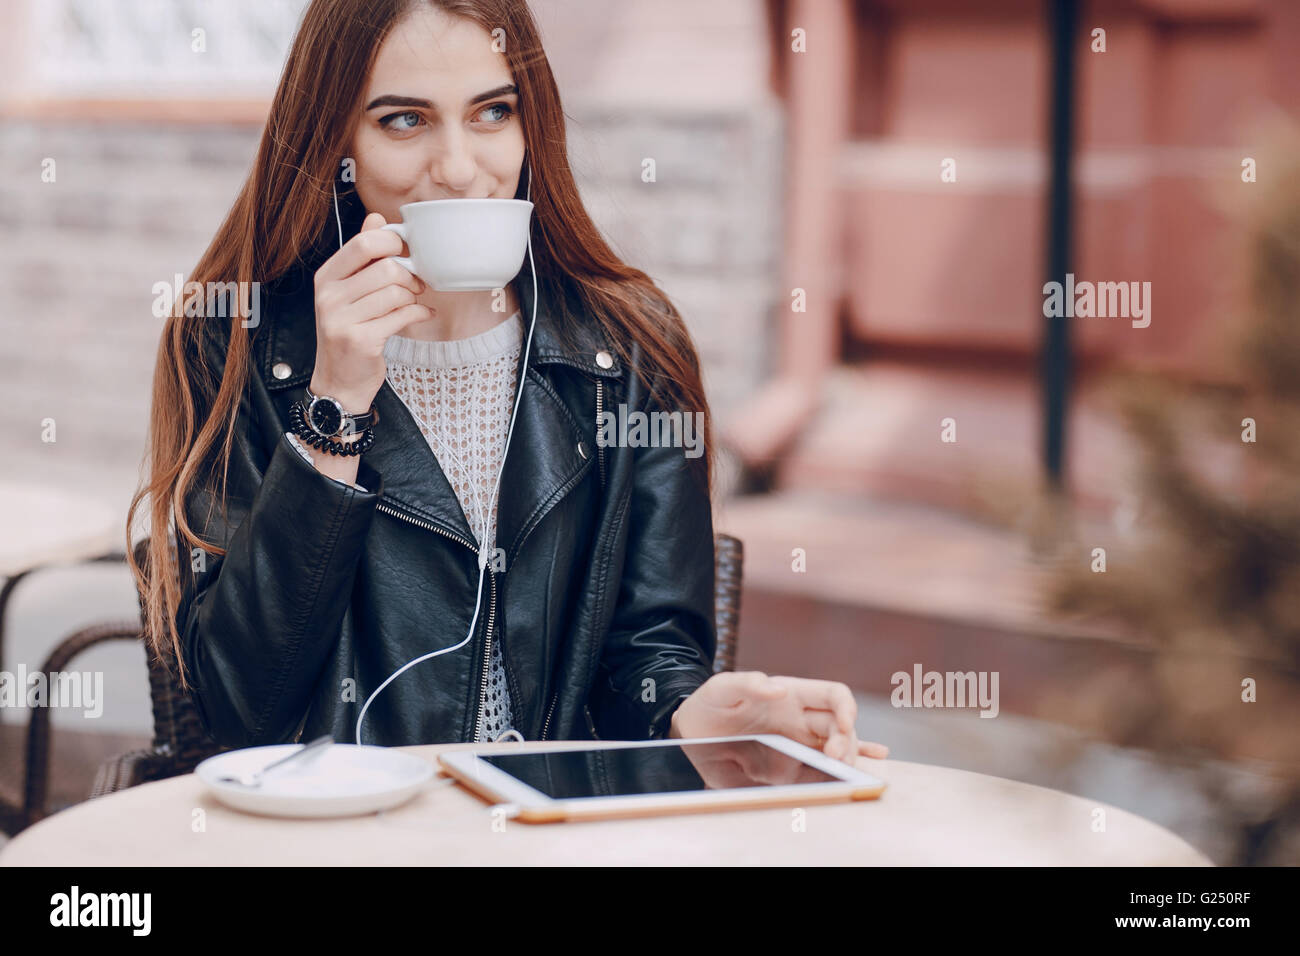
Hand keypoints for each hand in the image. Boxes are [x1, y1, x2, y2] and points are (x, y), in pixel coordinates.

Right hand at [310, 211, 432, 411]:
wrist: (339, 382)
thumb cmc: (350, 332)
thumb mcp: (348, 292)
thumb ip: (363, 256)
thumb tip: (377, 218)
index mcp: (326, 277)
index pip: (364, 243)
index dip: (393, 244)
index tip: (405, 254)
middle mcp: (329, 296)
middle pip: (385, 268)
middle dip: (409, 274)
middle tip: (415, 284)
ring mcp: (342, 320)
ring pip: (396, 292)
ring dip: (413, 297)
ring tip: (413, 302)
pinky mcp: (361, 340)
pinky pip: (403, 315)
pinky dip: (418, 313)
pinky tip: (421, 315)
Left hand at [670, 671, 889, 763]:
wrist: (689, 737)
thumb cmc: (708, 704)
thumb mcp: (721, 688)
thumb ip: (748, 683)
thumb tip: (779, 689)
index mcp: (792, 694)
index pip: (832, 695)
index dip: (845, 707)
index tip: (845, 723)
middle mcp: (801, 720)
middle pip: (840, 728)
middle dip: (847, 742)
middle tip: (836, 759)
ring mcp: (797, 746)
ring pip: (837, 751)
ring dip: (848, 760)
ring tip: (844, 773)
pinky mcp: (789, 770)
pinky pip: (820, 772)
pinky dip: (843, 773)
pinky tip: (863, 774)